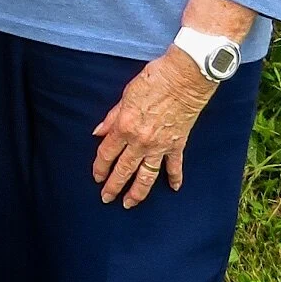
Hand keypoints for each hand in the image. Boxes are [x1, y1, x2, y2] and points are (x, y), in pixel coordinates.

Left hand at [92, 47, 215, 208]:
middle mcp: (140, 141)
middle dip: (113, 186)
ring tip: (130, 204)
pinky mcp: (177, 144)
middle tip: (106, 198)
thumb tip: (98, 132)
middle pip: (123, 169)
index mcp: (124, 127)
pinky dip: (175, 178)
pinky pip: (174, 166)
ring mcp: (160, 146)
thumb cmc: (153, 80)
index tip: (96, 176)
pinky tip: (174, 189)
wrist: (184, 78)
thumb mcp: (125, 96)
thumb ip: (111, 117)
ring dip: (137, 192)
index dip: (99, 167)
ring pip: (146, 176)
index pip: (107, 153)